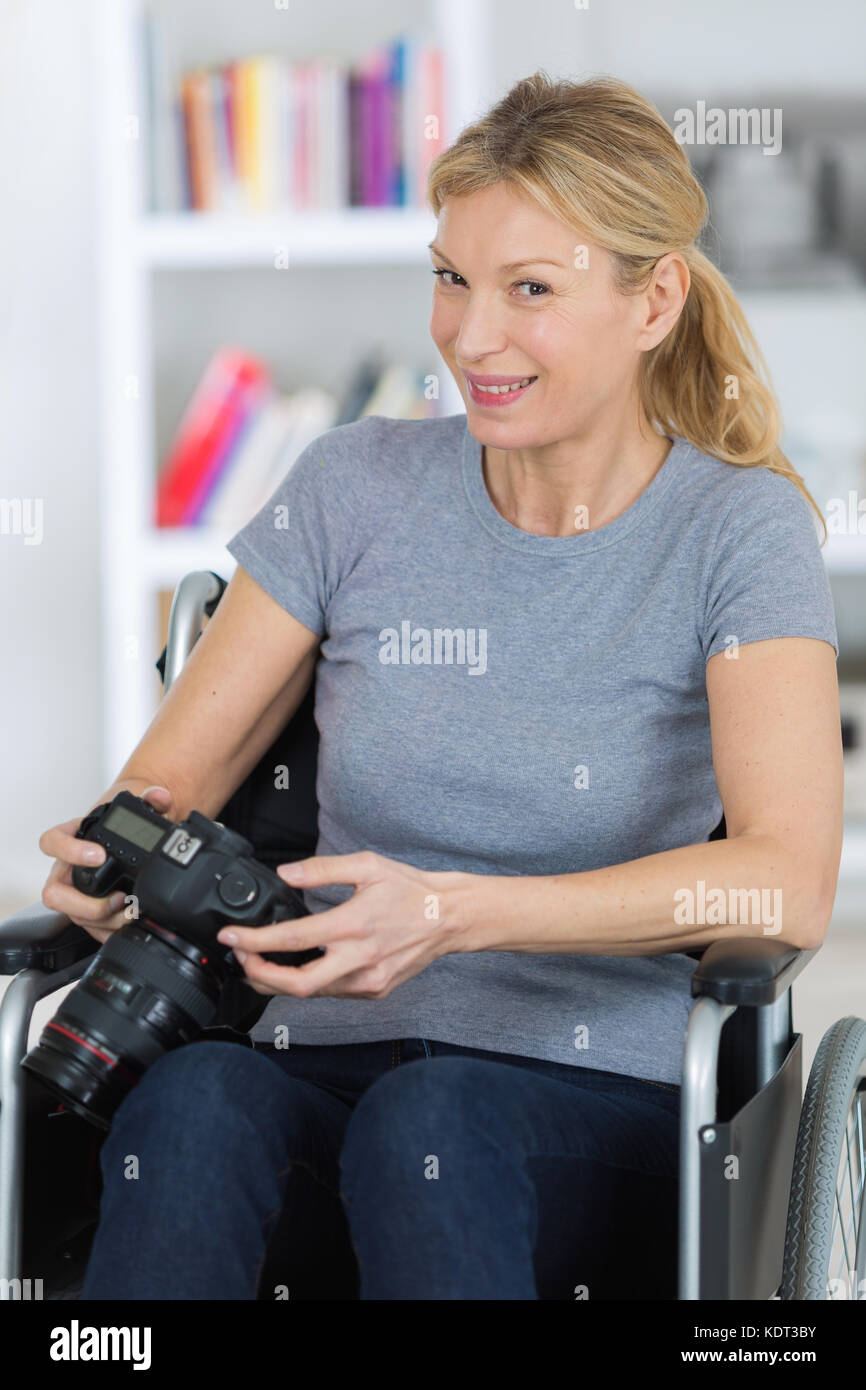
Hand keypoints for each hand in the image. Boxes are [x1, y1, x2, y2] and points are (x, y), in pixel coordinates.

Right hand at [39, 783, 174, 944]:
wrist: (133, 835)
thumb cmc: (124, 821)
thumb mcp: (137, 804)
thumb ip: (150, 797)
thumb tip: (159, 796)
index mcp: (72, 838)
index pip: (51, 842)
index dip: (69, 851)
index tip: (98, 854)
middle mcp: (66, 869)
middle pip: (54, 894)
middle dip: (84, 903)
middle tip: (118, 898)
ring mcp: (75, 893)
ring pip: (74, 916)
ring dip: (105, 920)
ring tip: (132, 912)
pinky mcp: (88, 912)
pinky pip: (91, 929)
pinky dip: (112, 931)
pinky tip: (132, 924)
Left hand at [216, 851, 463, 999]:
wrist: (449, 918)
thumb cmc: (410, 890)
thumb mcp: (367, 866)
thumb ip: (321, 869)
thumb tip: (285, 874)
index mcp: (353, 925)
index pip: (292, 940)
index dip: (254, 942)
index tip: (230, 938)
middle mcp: (359, 959)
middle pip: (296, 985)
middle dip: (260, 976)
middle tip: (241, 960)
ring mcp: (368, 980)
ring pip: (312, 993)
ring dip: (280, 982)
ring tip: (260, 964)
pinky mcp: (374, 991)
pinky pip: (332, 993)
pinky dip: (309, 984)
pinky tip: (298, 969)